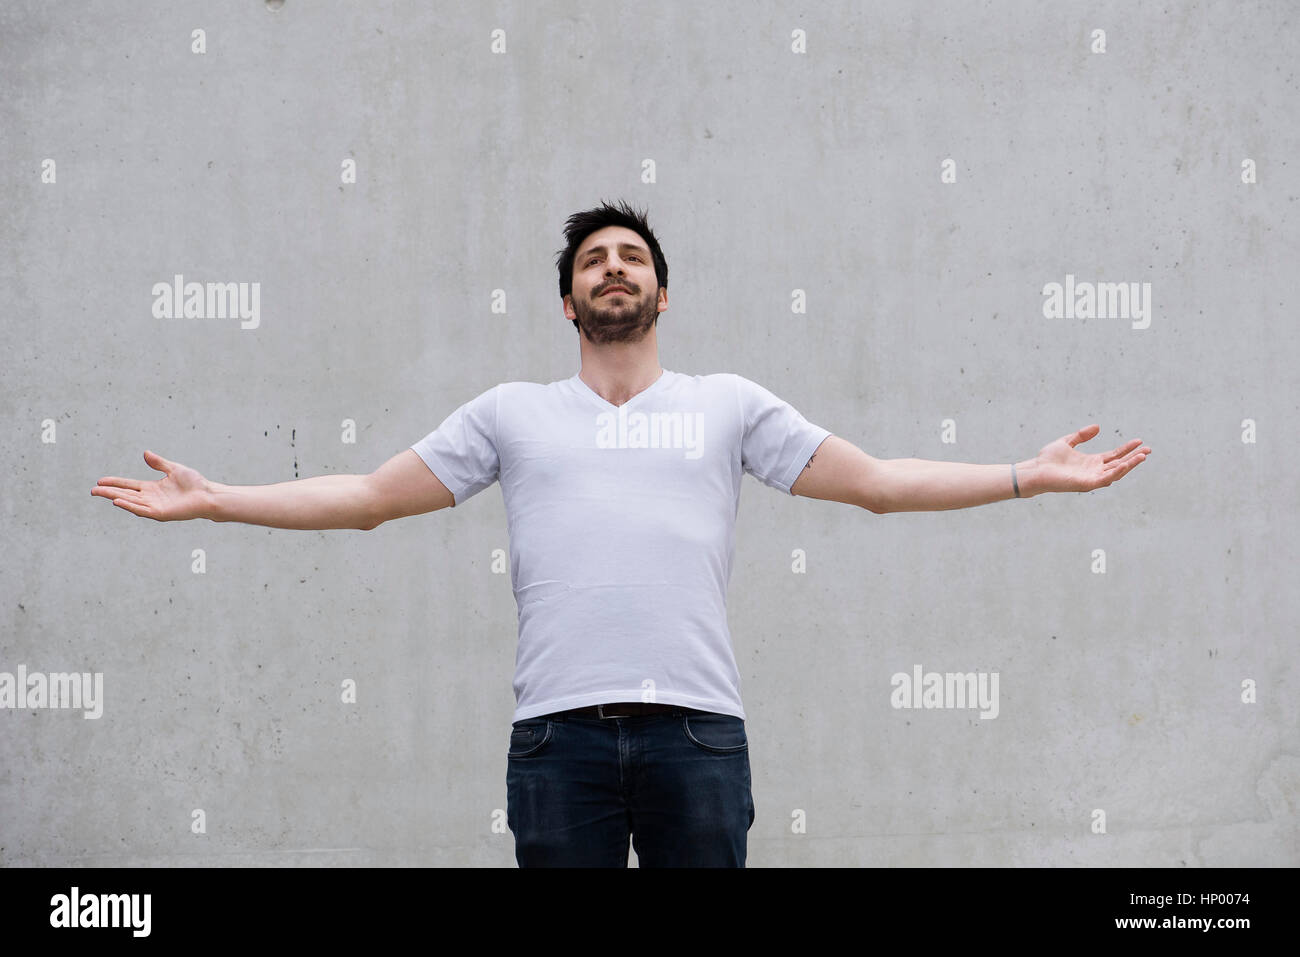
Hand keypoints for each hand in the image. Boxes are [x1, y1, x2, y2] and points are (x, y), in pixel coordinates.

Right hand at [92, 450, 212, 521]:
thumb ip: (159, 463)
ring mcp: (154, 506)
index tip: (100, 480)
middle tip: (93, 490)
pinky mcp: (160, 513)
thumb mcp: (173, 469)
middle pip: (125, 494)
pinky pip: (141, 510)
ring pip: (130, 501)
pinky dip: (129, 505)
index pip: (128, 485)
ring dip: (115, 497)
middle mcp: (150, 498)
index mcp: (152, 488)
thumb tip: (145, 453)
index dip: (115, 483)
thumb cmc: (194, 483)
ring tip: (100, 493)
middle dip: (108, 491)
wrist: (207, 494)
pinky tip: (117, 501)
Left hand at [1022, 424, 1149, 494]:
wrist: (1035, 470)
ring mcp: (1091, 478)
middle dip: (1134, 457)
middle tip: (1148, 450)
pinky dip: (1116, 472)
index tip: (1139, 441)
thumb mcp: (1067, 442)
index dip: (1127, 449)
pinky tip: (1125, 465)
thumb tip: (1097, 427)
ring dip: (1130, 465)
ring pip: (1116, 472)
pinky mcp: (1086, 484)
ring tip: (1142, 456)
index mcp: (1092, 462)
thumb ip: (1081, 435)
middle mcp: (1094, 471)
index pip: (1114, 455)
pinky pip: (1105, 479)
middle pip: (1119, 464)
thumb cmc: (1048, 459)